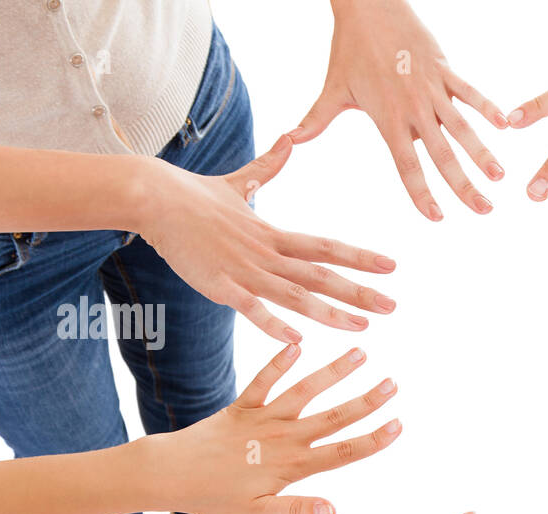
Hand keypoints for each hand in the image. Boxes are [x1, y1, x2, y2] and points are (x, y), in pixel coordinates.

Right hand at [138, 135, 397, 343]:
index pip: (327, 247)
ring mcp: (245, 270)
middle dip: (359, 291)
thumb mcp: (238, 181)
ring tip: (362, 327)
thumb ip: (268, 166)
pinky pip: (251, 308)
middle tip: (393, 306)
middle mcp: (267, 253)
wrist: (154, 196)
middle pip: (322, 275)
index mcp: (274, 235)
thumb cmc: (193, 193)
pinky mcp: (219, 285)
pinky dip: (273, 324)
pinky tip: (297, 341)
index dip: (360, 257)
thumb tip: (289, 138)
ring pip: (295, 294)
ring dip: (330, 313)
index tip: (392, 266)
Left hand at [146, 344, 400, 513]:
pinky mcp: (242, 405)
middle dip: (366, 401)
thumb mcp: (256, 513)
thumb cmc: (214, 498)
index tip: (398, 424)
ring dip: (334, 372)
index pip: (342, 452)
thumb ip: (297, 510)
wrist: (169, 474)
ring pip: (306, 391)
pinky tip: (298, 344)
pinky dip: (279, 361)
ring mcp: (263, 418)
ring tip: (359, 352)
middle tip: (393, 383)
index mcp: (291, 466)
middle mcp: (283, 438)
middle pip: (333, 417)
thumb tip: (335, 512)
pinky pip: (264, 380)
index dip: (373, 440)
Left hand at [292, 0, 507, 218]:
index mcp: (387, 118)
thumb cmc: (349, 48)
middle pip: (442, 154)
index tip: (437, 217)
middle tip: (483, 210)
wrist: (368, 4)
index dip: (422, 193)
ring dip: (482, 152)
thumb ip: (316, 119)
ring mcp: (432, 87)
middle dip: (463, 185)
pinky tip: (505, 125)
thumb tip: (290, 141)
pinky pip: (470, 90)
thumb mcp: (333, 88)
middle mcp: (412, 107)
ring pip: (461, 126)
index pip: (407, 165)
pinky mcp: (444, 67)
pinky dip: (487, 106)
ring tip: (500, 177)